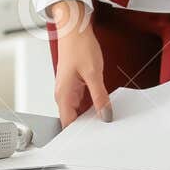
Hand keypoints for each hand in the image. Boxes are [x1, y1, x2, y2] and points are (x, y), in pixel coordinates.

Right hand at [48, 0, 111, 127]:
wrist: (74, 28)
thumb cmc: (78, 45)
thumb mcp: (93, 73)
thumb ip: (100, 96)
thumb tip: (105, 114)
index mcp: (63, 94)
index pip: (68, 123)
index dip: (79, 134)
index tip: (92, 141)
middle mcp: (63, 94)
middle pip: (74, 119)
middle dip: (88, 126)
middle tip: (104, 131)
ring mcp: (69, 89)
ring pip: (79, 110)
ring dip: (92, 114)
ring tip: (106, 119)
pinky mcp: (75, 84)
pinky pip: (83, 101)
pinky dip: (93, 104)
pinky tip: (103, 104)